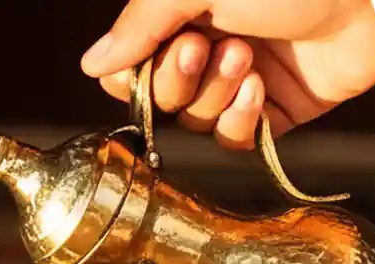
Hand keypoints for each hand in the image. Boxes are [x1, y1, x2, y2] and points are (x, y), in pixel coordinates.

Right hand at [80, 0, 374, 148]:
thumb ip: (141, 24)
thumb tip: (91, 64)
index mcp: (185, 11)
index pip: (130, 65)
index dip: (135, 72)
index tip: (156, 52)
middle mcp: (211, 43)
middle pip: (161, 97)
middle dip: (178, 78)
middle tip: (207, 46)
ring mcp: (246, 77)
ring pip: (197, 120)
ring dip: (214, 95)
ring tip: (248, 59)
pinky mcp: (283, 108)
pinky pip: (236, 140)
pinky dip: (238, 124)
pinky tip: (258, 93)